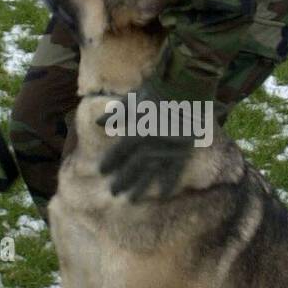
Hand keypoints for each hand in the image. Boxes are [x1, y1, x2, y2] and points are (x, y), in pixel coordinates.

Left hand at [98, 79, 195, 202]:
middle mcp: (154, 141)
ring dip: (141, 186)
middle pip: (136, 165)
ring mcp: (170, 147)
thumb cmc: (160, 91)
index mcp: (140, 128)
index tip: (102, 172)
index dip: (111, 160)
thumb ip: (118, 112)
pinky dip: (170, 182)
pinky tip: (163, 195)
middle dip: (123, 179)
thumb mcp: (135, 99)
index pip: (122, 149)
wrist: (190, 88)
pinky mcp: (184, 149)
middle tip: (114, 191)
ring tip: (132, 199)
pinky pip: (176, 170)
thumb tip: (98, 122)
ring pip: (153, 171)